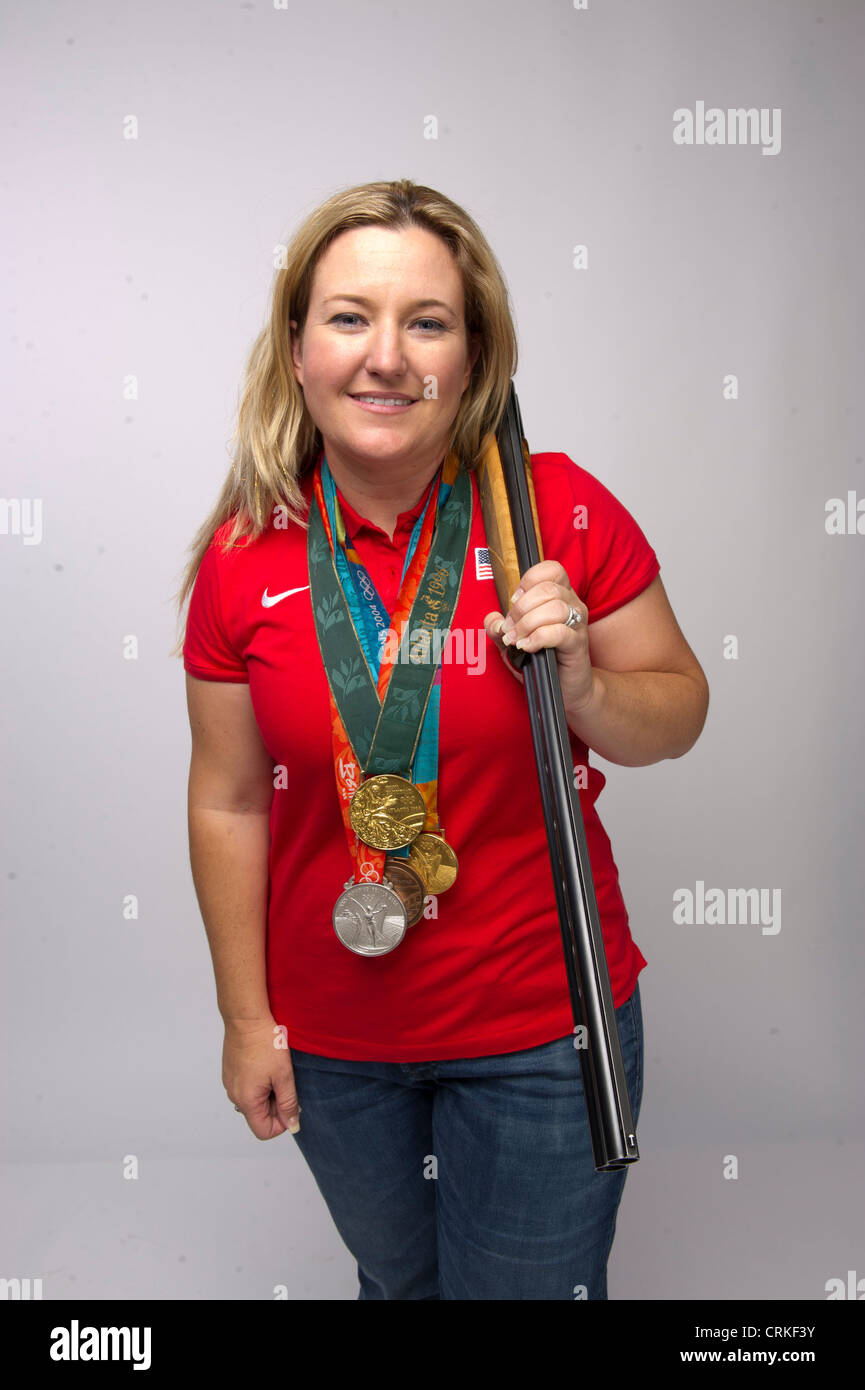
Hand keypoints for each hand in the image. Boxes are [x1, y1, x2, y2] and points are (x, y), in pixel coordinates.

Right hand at [222, 1018, 300, 1140]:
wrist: (246, 1018)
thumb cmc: (264, 1043)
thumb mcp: (284, 1075)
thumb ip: (288, 1103)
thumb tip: (292, 1125)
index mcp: (247, 1100)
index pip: (263, 1131)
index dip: (281, 1123)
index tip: (291, 1104)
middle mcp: (234, 1095)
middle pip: (258, 1116)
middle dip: (276, 1105)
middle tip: (286, 1081)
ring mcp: (230, 1082)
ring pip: (253, 1100)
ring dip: (268, 1092)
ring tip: (275, 1070)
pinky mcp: (230, 1071)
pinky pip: (246, 1087)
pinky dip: (259, 1082)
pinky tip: (266, 1063)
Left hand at [483, 560, 595, 713]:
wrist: (566, 688)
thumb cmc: (543, 660)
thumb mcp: (515, 640)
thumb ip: (499, 629)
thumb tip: (493, 620)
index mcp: (560, 595)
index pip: (551, 569)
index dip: (529, 581)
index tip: (514, 601)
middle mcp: (572, 605)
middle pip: (548, 588)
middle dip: (521, 608)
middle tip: (510, 628)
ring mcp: (578, 624)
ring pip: (555, 607)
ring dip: (528, 623)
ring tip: (517, 639)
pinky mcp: (578, 644)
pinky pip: (559, 632)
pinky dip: (537, 638)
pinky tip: (527, 647)